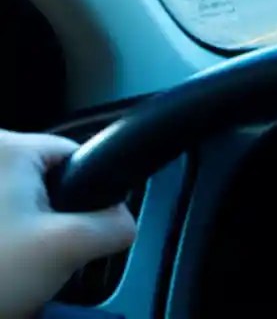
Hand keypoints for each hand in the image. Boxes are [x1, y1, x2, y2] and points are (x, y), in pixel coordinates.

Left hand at [0, 130, 135, 318]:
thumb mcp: (67, 248)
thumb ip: (113, 224)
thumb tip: (124, 220)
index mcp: (5, 147)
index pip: (73, 157)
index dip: (86, 197)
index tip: (74, 233)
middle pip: (40, 183)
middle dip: (46, 222)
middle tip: (36, 258)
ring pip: (12, 207)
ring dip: (17, 237)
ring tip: (7, 269)